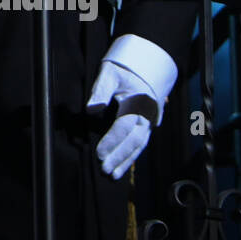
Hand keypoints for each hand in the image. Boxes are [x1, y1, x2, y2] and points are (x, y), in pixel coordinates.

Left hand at [86, 59, 158, 179]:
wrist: (145, 64)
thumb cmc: (125, 68)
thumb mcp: (110, 72)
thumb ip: (100, 90)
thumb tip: (90, 110)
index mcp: (139, 103)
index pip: (124, 126)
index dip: (112, 141)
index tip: (99, 153)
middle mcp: (147, 115)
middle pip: (133, 140)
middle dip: (119, 156)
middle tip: (104, 169)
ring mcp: (149, 121)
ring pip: (139, 145)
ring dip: (126, 161)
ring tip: (112, 175)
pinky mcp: (147, 125)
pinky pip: (140, 143)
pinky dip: (130, 156)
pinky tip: (121, 167)